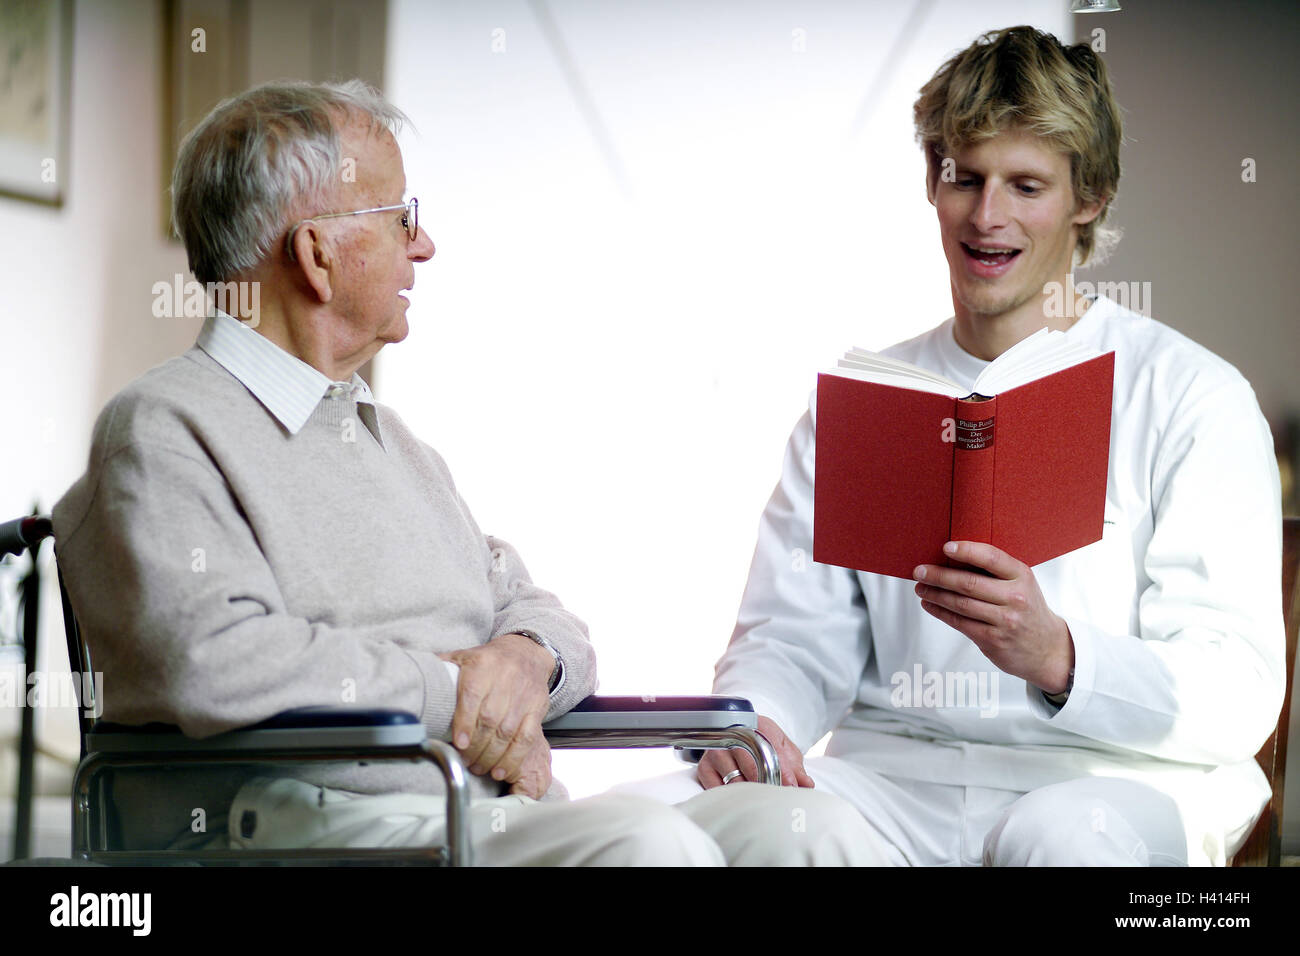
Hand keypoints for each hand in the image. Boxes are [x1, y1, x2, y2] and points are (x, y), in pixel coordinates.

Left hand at [441, 633, 554, 796]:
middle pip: (490, 719)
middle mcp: (504, 679)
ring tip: (478, 767)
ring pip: (507, 732)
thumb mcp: (463, 656)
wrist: (526, 653)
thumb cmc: (489, 661)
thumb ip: (439, 669)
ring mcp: (522, 696)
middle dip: (476, 747)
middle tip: (464, 761)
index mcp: (482, 666)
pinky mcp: (536, 708)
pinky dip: (513, 757)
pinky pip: (526, 737)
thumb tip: (410, 681)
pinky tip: (501, 769)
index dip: (465, 723)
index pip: (473, 696)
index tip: (459, 743)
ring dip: (491, 756)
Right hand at [696, 715, 814, 788]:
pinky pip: (717, 788)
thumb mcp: (784, 751)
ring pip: (734, 779)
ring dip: (750, 793)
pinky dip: (731, 798)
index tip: (791, 786)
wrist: (738, 738)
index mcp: (758, 725)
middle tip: (777, 797)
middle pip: (751, 764)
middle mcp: (733, 734)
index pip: (770, 746)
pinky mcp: (704, 768)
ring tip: (761, 800)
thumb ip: (795, 766)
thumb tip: (805, 783)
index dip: (782, 769)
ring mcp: (716, 751)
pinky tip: (741, 799)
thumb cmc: (765, 745)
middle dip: (766, 784)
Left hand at [912, 540, 1072, 693]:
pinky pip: (960, 623)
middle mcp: (1015, 597)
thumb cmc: (1027, 608)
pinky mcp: (994, 640)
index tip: (945, 547)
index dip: (967, 551)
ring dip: (935, 594)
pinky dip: (941, 612)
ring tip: (920, 587)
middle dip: (939, 576)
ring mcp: (1005, 620)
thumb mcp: (1021, 584)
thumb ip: (995, 572)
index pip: (992, 558)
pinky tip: (930, 605)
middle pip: (969, 583)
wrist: (1048, 648)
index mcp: (1022, 576)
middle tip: (919, 571)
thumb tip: (952, 558)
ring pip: (961, 604)